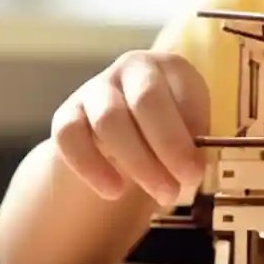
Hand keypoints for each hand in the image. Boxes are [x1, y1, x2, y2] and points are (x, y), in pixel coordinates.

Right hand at [51, 50, 208, 207]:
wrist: (128, 134)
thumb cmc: (171, 130)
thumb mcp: (192, 131)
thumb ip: (196, 143)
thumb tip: (193, 167)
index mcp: (173, 67)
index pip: (182, 94)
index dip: (187, 137)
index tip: (194, 173)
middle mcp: (134, 68)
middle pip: (145, 101)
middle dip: (164, 148)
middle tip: (175, 189)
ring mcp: (98, 87)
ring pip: (109, 119)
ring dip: (136, 162)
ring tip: (157, 195)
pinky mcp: (68, 113)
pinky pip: (70, 136)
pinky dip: (91, 167)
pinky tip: (113, 191)